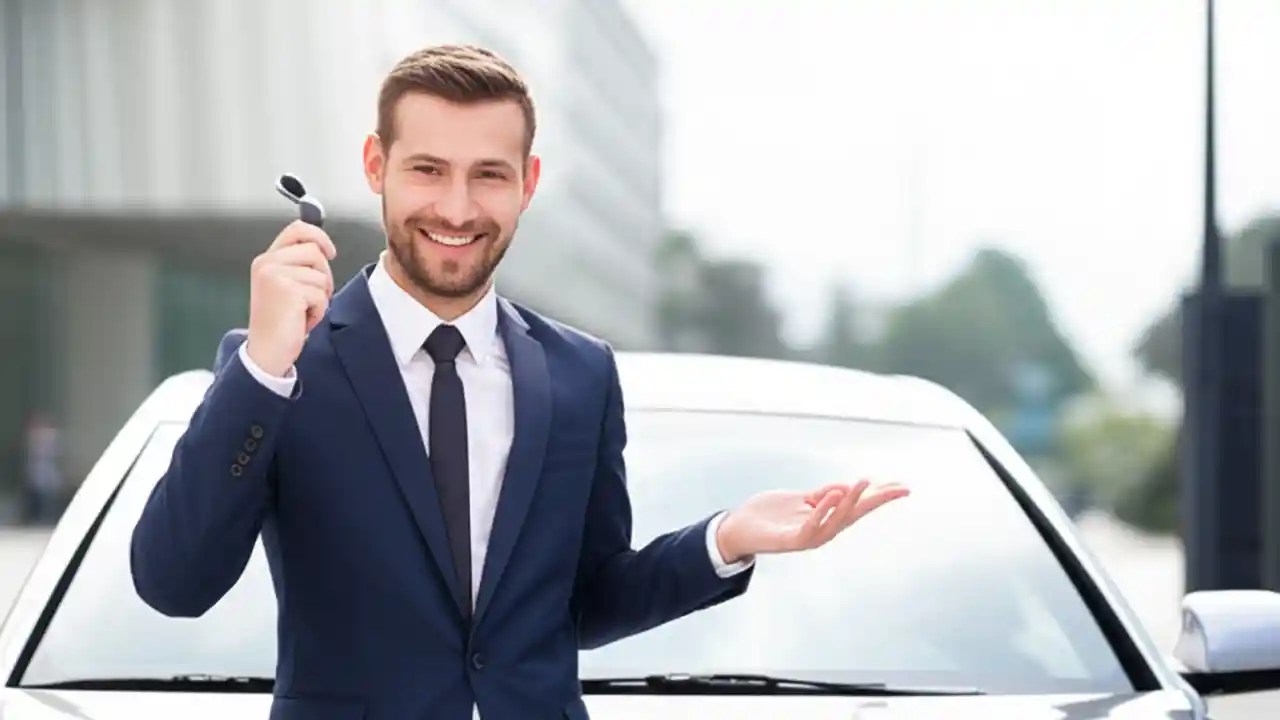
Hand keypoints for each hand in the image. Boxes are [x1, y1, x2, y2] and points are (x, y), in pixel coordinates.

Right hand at [246, 221, 336, 376]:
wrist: (267, 351)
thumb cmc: (281, 321)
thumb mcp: (285, 285)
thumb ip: (298, 265)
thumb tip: (323, 247)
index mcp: (266, 260)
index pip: (297, 229)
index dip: (319, 236)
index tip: (330, 252)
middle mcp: (267, 264)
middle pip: (315, 251)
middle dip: (323, 275)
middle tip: (311, 297)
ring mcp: (276, 276)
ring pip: (321, 275)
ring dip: (320, 296)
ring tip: (303, 310)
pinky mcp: (288, 291)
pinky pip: (321, 294)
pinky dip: (319, 310)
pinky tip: (302, 320)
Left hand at [716, 479, 909, 563]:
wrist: (737, 529)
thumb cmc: (768, 515)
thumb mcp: (799, 499)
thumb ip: (820, 496)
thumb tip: (844, 488)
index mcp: (826, 518)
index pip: (858, 506)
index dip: (881, 497)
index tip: (904, 487)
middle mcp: (822, 530)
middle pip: (855, 514)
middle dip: (877, 501)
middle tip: (898, 488)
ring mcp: (807, 537)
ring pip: (836, 521)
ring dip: (850, 502)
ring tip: (864, 483)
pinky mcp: (790, 539)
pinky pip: (810, 528)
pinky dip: (822, 512)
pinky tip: (831, 496)